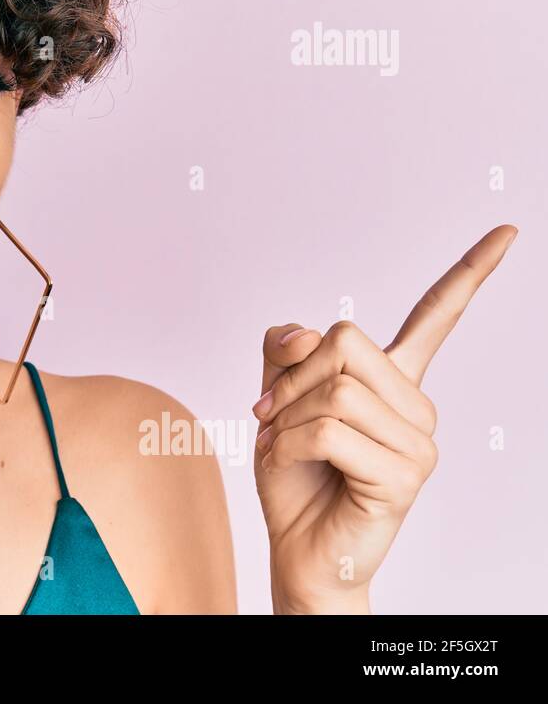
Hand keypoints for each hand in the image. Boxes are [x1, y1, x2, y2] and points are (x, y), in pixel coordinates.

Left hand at [252, 224, 517, 612]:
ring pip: (335, 388)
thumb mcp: (275, 398)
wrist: (298, 548)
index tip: (509, 232)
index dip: (470, 272)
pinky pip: (331, 431)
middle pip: (345, 340)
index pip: (435, 317)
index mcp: (391, 380)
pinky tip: (290, 463)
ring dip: (286, 416)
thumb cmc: (294, 474)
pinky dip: (290, 443)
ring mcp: (419, 441)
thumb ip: (285, 352)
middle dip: (290, 375)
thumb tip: (303, 333)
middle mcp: (416, 405)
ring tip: (282, 444)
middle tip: (270, 412)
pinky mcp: (406, 474)